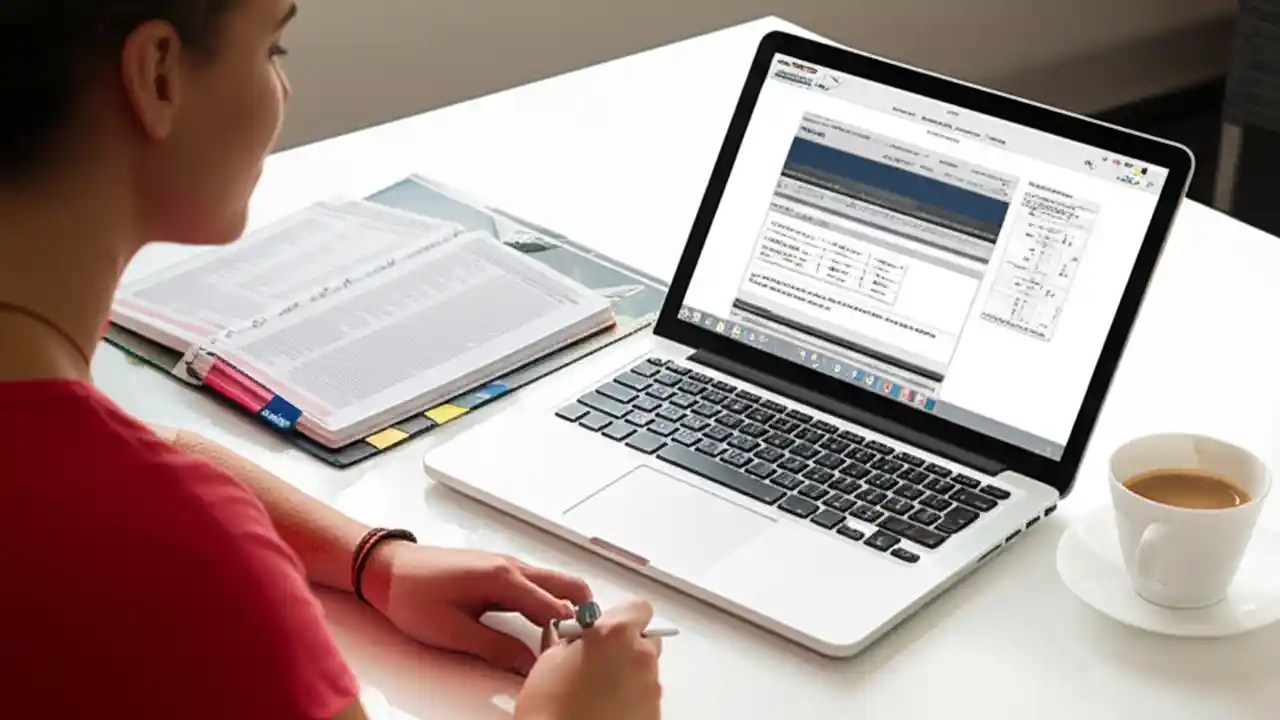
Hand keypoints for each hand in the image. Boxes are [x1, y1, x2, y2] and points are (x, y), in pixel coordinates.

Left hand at [363, 544, 590, 674]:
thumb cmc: (412, 595)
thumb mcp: (453, 631)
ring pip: (555, 583)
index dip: (566, 635)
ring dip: (566, 608)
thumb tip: (527, 665)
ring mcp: (508, 565)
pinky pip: (538, 584)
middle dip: (581, 613)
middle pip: (568, 586)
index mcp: (503, 578)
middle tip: (577, 644)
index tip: (569, 656)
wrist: (388, 569)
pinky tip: (542, 625)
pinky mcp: (500, 570)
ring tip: (560, 641)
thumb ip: (495, 648)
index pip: (555, 607)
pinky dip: (550, 602)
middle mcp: (512, 566)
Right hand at [515, 600, 662, 719]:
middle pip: (644, 640)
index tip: (606, 626)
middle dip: (624, 646)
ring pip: (644, 670)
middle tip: (597, 660)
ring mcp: (650, 688)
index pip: (637, 607)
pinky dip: (630, 700)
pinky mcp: (653, 714)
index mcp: (616, 634)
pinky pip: (644, 697)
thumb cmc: (551, 712)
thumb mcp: (548, 662)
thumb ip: (568, 640)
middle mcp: (640, 658)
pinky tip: (603, 709)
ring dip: (626, 675)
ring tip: (596, 692)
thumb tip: (570, 638)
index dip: (621, 616)